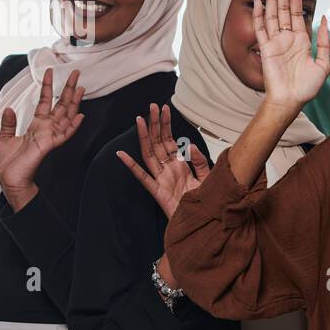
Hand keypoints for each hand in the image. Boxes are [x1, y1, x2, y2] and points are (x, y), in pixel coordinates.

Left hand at [0, 68, 84, 210]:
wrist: (9, 180)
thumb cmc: (8, 164)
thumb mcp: (4, 139)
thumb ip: (9, 123)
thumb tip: (9, 108)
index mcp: (35, 126)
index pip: (44, 102)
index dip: (47, 87)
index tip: (49, 72)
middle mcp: (45, 129)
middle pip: (61, 105)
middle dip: (68, 88)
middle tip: (75, 73)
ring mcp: (49, 136)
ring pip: (66, 115)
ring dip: (74, 102)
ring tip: (81, 87)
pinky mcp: (48, 145)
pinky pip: (64, 133)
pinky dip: (73, 125)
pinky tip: (81, 115)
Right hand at [116, 103, 210, 218]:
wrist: (204, 222)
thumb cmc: (205, 201)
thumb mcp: (207, 178)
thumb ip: (199, 161)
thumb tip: (189, 145)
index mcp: (179, 165)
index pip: (170, 140)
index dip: (166, 125)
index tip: (163, 108)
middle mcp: (168, 169)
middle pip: (158, 143)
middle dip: (155, 124)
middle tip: (152, 106)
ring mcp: (161, 179)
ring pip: (149, 154)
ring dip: (144, 137)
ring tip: (139, 120)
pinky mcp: (157, 192)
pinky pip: (142, 177)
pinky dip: (131, 166)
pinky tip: (122, 155)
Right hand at [253, 0, 329, 109]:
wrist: (291, 100)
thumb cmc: (307, 87)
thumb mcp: (323, 65)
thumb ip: (324, 42)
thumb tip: (325, 19)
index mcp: (301, 39)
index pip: (298, 11)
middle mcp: (287, 37)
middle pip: (284, 7)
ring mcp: (275, 41)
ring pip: (273, 13)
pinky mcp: (266, 48)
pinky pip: (261, 28)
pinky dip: (259, 14)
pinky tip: (260, 1)